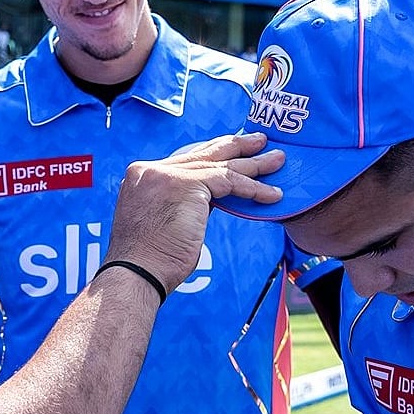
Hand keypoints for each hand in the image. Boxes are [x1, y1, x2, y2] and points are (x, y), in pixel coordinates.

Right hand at [105, 133, 283, 291]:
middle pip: (203, 153)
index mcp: (142, 175)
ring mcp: (167, 174)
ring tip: (276, 160)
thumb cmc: (150, 260)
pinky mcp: (186, 184)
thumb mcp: (162, 220)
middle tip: (260, 141)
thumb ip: (181, 203)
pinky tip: (271, 194)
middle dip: (235, 146)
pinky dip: (253, 188)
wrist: (137, 272)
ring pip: (220, 165)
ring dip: (253, 164)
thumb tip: (207, 200)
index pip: (186, 159)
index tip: (234, 152)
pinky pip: (229, 181)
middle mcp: (152, 169)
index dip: (213, 155)